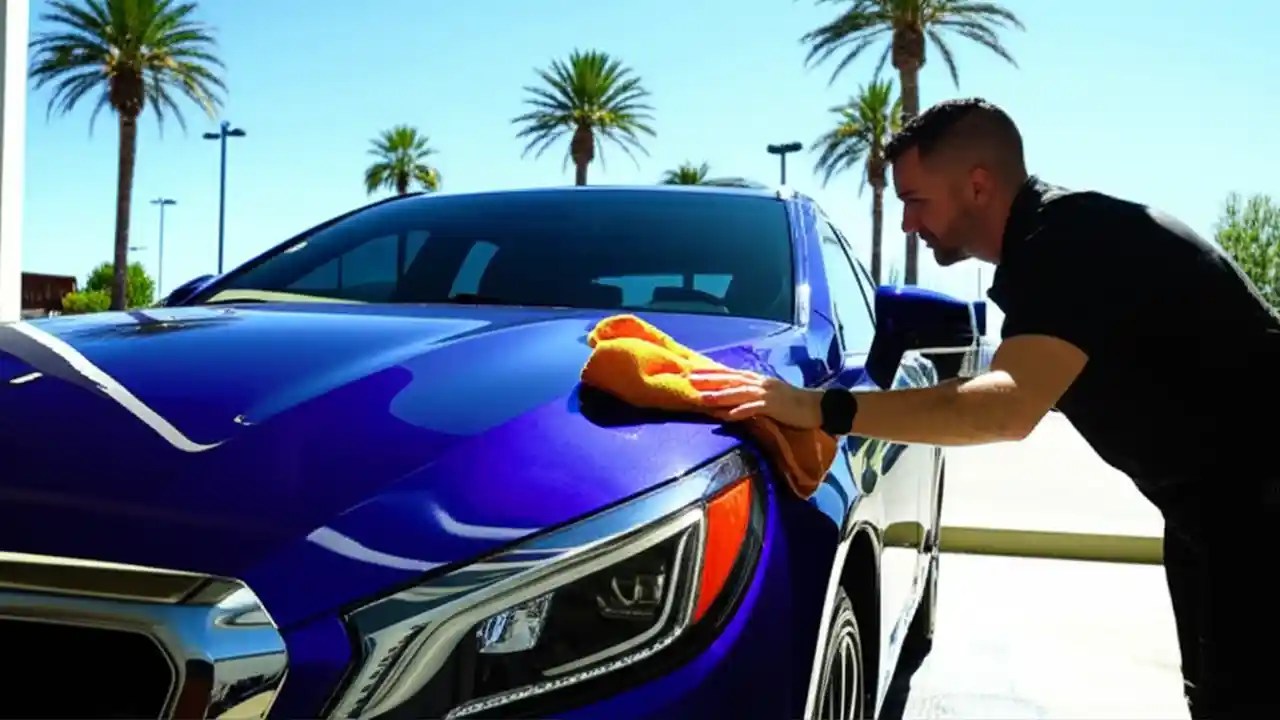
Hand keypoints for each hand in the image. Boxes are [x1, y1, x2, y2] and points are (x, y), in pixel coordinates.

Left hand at [689, 368, 823, 428]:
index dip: (711, 373)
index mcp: (757, 380)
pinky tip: (729, 415)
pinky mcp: (774, 406)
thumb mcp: (769, 395)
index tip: (693, 372)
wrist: (816, 406)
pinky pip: (755, 409)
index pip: (730, 374)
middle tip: (690, 380)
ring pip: (739, 393)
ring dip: (721, 396)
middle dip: (710, 380)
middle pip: (731, 379)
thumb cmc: (791, 404)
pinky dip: (741, 411)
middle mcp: (760, 383)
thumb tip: (732, 400)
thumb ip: (751, 395)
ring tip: (703, 399)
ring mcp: (767, 393)